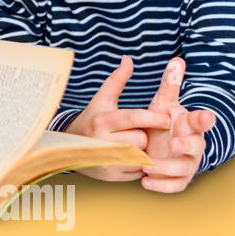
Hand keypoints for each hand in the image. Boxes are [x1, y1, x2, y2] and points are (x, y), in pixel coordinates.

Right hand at [65, 56, 170, 180]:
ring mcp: (106, 160)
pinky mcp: (111, 175)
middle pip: (141, 139)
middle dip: (144, 135)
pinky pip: (138, 170)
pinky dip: (138, 164)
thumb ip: (117, 81)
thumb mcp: (101, 100)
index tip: (167, 119)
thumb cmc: (91, 120)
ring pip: (141, 156)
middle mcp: (102, 141)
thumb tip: (128, 59)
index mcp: (102, 120)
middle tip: (136, 132)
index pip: (132, 118)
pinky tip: (129, 157)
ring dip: (143, 150)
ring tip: (132, 144)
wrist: (68, 149)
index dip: (152, 118)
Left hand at [141, 58, 214, 192]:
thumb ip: (169, 86)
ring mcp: (186, 163)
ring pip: (184, 168)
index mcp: (190, 125)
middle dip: (187, 144)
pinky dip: (161, 186)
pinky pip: (174, 185)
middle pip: (197, 146)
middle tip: (172, 142)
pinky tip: (145, 182)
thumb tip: (177, 60)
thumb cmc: (162, 123)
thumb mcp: (163, 104)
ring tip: (148, 166)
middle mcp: (193, 145)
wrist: (156, 146)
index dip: (204, 119)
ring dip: (168, 168)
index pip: (202, 121)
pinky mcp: (177, 178)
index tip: (205, 115)